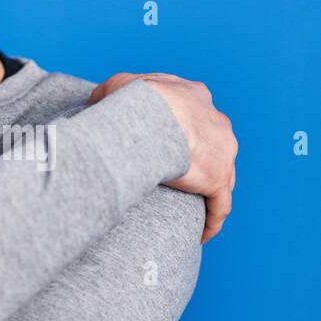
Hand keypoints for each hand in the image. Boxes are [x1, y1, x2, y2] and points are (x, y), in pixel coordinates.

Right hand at [88, 72, 236, 242]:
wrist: (154, 117)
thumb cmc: (137, 100)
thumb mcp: (119, 86)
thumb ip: (111, 91)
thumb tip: (97, 99)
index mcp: (197, 97)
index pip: (196, 116)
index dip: (186, 131)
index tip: (174, 144)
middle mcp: (218, 123)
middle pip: (214, 147)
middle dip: (203, 162)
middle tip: (183, 179)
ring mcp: (223, 153)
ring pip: (222, 177)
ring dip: (210, 192)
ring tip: (193, 208)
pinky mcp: (220, 179)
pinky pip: (220, 206)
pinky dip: (213, 220)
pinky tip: (203, 234)